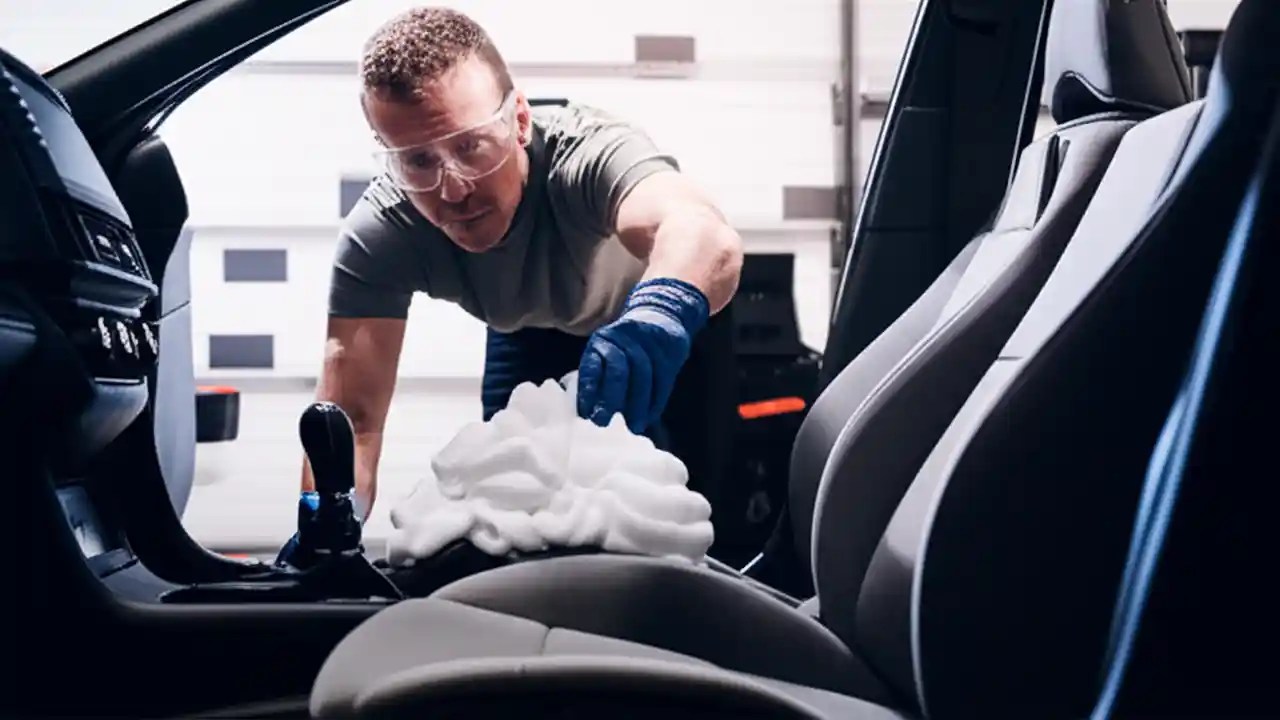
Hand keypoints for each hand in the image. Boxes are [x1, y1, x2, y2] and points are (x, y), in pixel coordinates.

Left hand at [577, 278, 709, 432]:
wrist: (662, 313)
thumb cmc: (627, 344)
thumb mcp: (607, 350)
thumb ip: (598, 375)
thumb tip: (587, 409)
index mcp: (602, 340)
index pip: (593, 364)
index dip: (589, 389)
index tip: (586, 413)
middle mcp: (623, 339)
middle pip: (619, 371)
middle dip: (612, 399)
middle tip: (605, 423)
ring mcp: (649, 344)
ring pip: (643, 377)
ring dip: (637, 405)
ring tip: (631, 426)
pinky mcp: (669, 353)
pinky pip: (662, 381)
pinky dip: (655, 402)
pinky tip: (649, 417)